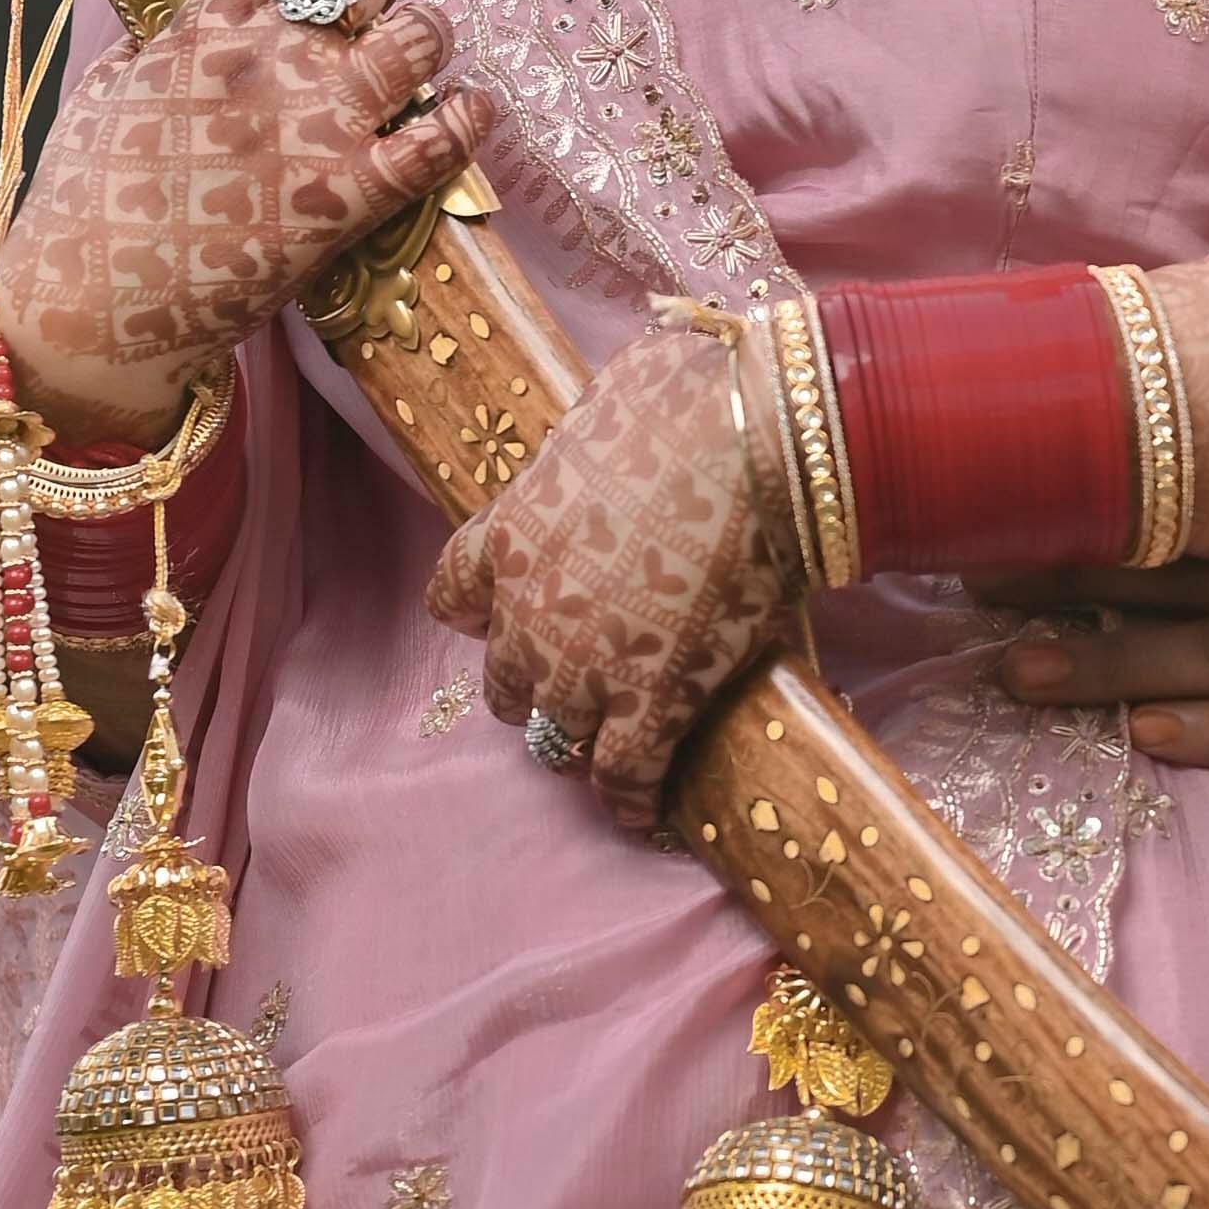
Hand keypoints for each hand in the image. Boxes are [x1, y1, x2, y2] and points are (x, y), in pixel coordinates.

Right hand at [0, 0, 496, 435]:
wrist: (92, 309)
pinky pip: (438, 142)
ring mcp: (315, 127)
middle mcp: (269, 61)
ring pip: (418, 35)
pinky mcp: (347, 199)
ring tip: (423, 43)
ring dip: (431, 30)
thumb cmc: (83, 207)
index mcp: (205, 26)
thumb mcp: (101, 94)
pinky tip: (472, 110)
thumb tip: (174, 26)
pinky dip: (468, 119)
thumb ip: (154, 48)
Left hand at [425, 316, 799, 825]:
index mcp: (508, 534)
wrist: (755, 440)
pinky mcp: (650, 703)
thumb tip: (626, 404)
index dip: (485, 610)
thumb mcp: (608, 403)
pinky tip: (645, 810)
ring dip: (580, 738)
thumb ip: (595, 436)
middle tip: (581, 673)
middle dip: (536, 681)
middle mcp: (528, 611)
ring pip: (553, 737)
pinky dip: (630, 797)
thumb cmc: (691, 398)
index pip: (453, 597)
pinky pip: (623, 774)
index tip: (509, 609)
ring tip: (613, 744)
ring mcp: (585, 665)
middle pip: (505, 679)